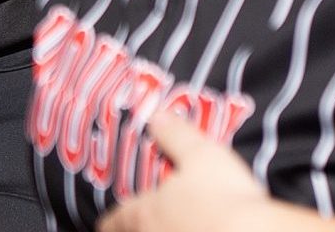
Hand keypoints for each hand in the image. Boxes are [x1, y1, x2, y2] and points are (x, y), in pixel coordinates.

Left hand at [103, 112, 277, 231]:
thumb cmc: (223, 195)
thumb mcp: (203, 154)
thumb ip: (177, 135)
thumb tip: (156, 114)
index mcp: (144, 212)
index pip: (111, 221)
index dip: (111, 219)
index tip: (113, 218)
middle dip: (134, 228)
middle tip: (146, 219)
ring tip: (176, 225)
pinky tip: (197, 231)